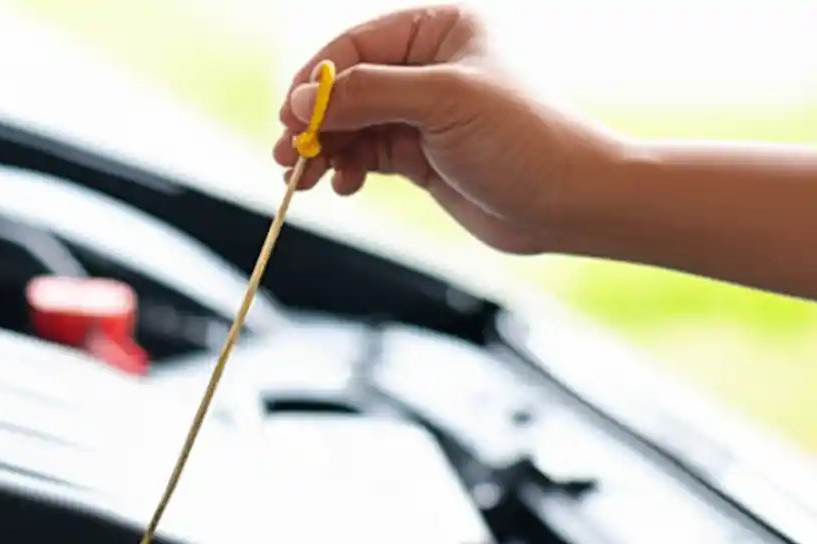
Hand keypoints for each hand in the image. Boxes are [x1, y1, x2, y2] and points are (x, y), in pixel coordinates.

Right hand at [274, 4, 621, 254]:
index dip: (316, 81)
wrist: (567, 203)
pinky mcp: (420, 153)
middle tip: (286, 156)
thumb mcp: (441, 103)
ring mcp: (421, 111)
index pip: (355, 46)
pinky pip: (365, 154)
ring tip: (303, 180)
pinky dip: (346, 169)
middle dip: (313, 122)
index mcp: (438, 29)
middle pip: (346, 88)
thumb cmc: (522, 140)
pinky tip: (343, 186)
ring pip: (350, 125)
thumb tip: (302, 99)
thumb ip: (368, 95)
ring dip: (323, 151)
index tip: (290, 117)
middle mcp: (428, 65)